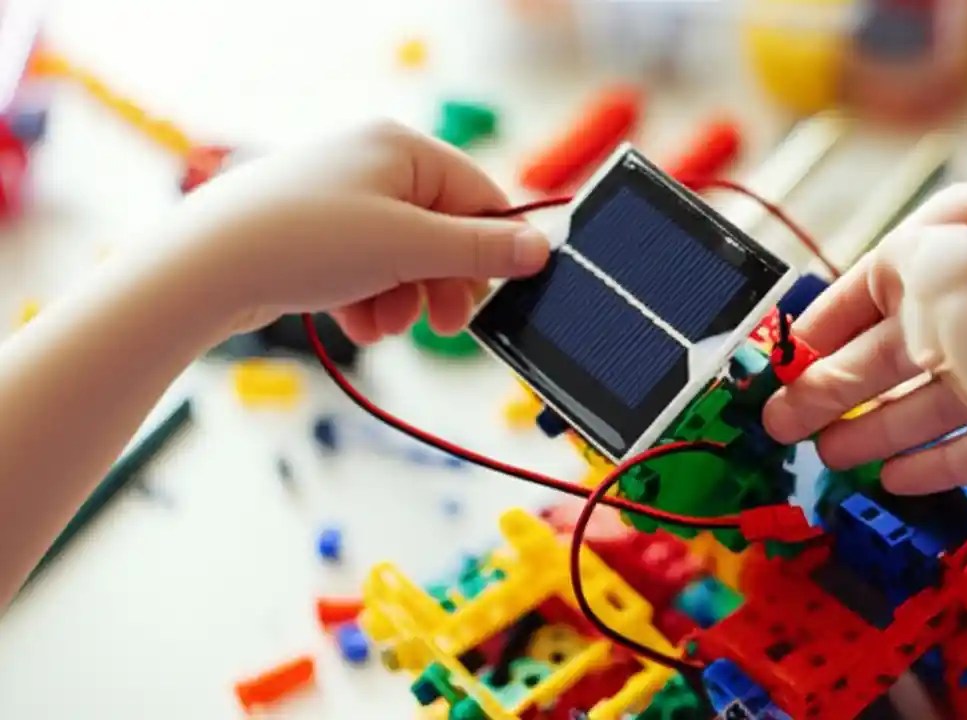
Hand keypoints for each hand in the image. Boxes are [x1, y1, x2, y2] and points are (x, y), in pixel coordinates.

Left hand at [169, 121, 548, 341]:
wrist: (203, 267)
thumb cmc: (303, 241)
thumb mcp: (408, 249)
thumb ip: (479, 251)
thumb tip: (539, 248)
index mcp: (401, 147)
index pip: (478, 196)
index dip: (493, 250)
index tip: (500, 296)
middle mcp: (372, 162)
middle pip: (441, 230)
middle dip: (441, 284)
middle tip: (443, 326)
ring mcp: (340, 196)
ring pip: (403, 256)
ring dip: (404, 299)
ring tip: (383, 325)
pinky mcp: (313, 230)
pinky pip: (366, 266)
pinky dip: (369, 298)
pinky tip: (356, 320)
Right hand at [763, 178, 966, 492]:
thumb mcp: (952, 269)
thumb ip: (905, 255)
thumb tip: (893, 267)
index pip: (924, 238)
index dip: (853, 289)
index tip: (807, 336)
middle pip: (923, 324)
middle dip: (849, 373)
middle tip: (785, 413)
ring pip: (945, 384)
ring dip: (879, 420)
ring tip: (825, 455)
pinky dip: (937, 452)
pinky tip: (893, 478)